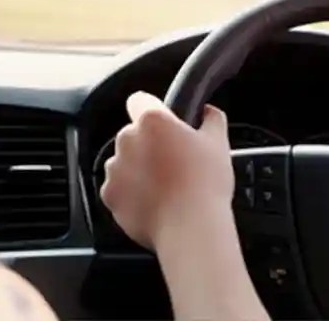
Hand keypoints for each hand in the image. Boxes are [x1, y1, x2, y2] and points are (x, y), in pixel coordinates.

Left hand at [99, 92, 233, 250]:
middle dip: (147, 143)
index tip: (163, 123)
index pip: (139, 100)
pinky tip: (153, 201)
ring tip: (164, 185)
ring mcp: (115, 169)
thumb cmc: (205, 184)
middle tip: (173, 161)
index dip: (152, 109)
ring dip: (137, 168)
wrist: (190, 228)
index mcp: (152, 121)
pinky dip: (130, 193)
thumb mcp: (218, 143)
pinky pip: (118, 187)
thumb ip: (212, 118)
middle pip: (133, 133)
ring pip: (123, 161)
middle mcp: (127, 140)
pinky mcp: (110, 195)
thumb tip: (208, 112)